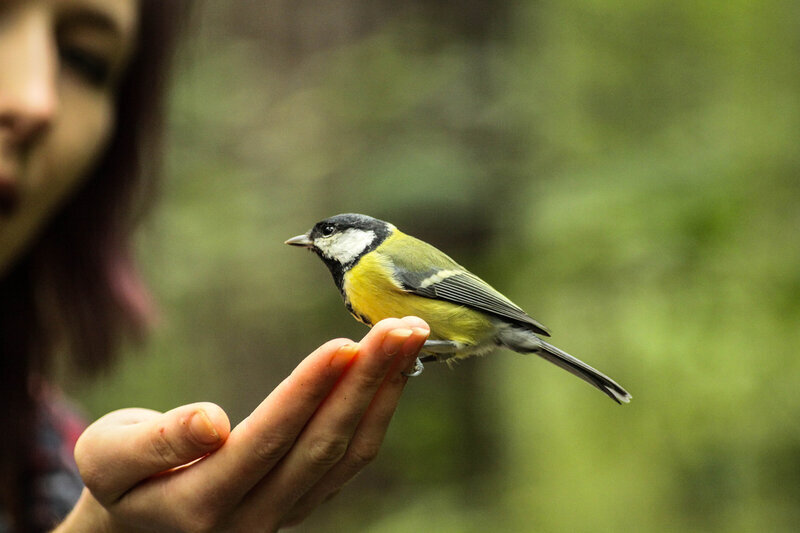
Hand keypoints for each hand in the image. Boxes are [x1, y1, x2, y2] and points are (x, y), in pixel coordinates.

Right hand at [57, 317, 429, 531]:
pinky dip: (376, 414)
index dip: (308, 391)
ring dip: (383, 393)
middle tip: (402, 327)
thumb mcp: (109, 460)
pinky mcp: (301, 502)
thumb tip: (212, 422)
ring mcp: (286, 514)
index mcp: (203, 503)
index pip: (269, 440)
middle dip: (368, 382)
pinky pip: (349, 460)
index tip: (345, 343)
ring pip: (348, 455)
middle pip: (325, 446)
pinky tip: (391, 375)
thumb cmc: (117, 483)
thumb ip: (156, 443)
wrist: (136, 530)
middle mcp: (256, 516)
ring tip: (409, 338)